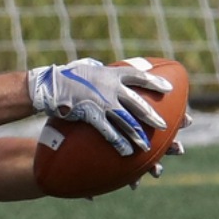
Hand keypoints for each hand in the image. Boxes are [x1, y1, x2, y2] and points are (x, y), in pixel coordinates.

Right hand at [27, 58, 169, 157]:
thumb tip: (106, 69)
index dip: (155, 82)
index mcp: (112, 73)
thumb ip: (102, 72)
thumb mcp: (88, 68)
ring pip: (127, 121)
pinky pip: (109, 131)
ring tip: (146, 147)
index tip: (169, 88)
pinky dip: (119, 142)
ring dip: (137, 135)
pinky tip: (126, 151)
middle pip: (138, 103)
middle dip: (152, 116)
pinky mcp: (92, 115)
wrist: (49, 85)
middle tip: (165, 126)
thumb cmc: (67, 76)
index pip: (139, 76)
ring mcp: (103, 102)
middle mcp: (111, 87)